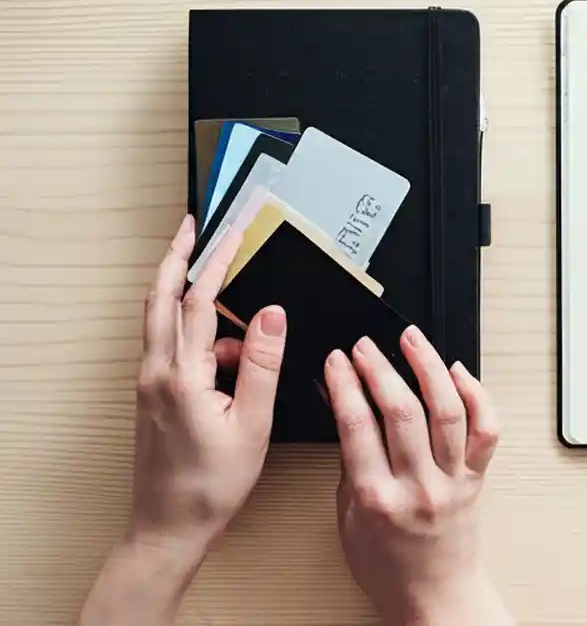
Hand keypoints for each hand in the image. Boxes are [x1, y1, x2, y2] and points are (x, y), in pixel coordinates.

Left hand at [80, 215, 286, 625]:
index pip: (199, 301)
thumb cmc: (211, 486)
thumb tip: (270, 314)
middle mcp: (156, 372)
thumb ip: (261, 364)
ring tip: (241, 316)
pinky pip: (174, 349)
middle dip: (178, 257)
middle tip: (193, 226)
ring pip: (165, 322)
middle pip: (161, 297)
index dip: (218, 261)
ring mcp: (150, 383)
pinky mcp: (153, 395)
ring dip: (192, 299)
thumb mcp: (253, 424)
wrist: (168, 526)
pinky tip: (233, 360)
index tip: (233, 230)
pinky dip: (200, 338)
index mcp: (181, 376)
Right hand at [325, 330, 510, 625]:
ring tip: (413, 340)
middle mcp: (418, 487)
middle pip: (402, 411)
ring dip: (428, 367)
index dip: (345, 384)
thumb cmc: (387, 563)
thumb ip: (348, 460)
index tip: (336, 360)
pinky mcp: (477, 479)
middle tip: (366, 344)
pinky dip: (477, 395)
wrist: (434, 595)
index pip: (357, 426)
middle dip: (380, 368)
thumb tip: (342, 404)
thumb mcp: (348, 515)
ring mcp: (452, 481)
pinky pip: (486, 429)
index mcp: (377, 498)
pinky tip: (459, 372)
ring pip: (448, 411)